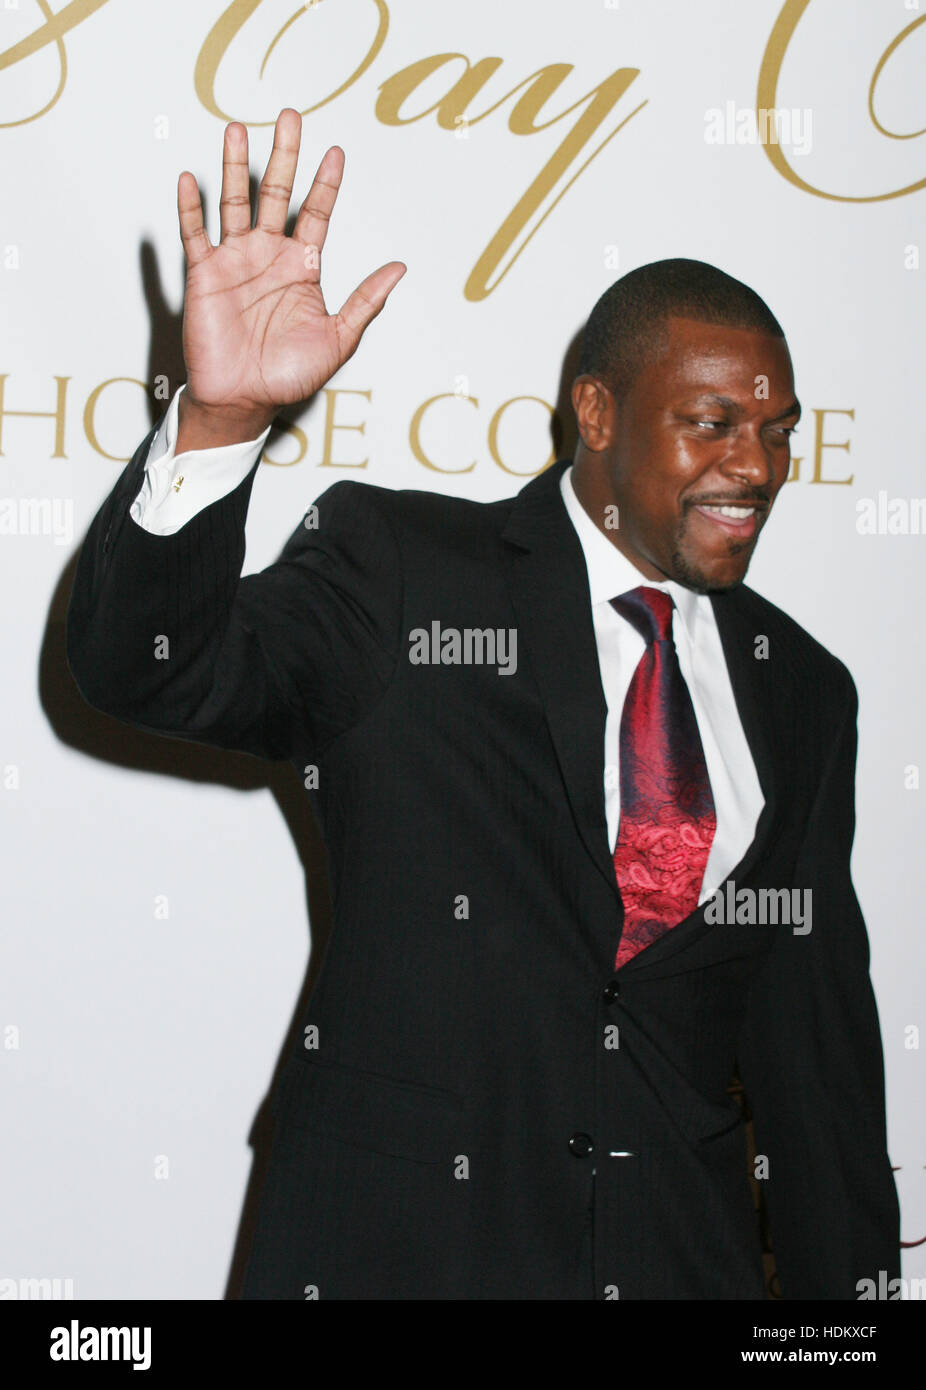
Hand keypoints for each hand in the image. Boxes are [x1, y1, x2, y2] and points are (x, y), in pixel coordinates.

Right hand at [175, 108, 405, 434]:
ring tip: (238, 128)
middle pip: (277, 194)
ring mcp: (235, 261)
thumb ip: (366, 301)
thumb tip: (400, 268)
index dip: (325, 184)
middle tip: (291, 116)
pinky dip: (191, 207)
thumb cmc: (289, 375)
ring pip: (235, 202)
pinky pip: (195, 234)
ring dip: (235, 165)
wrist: (245, 400)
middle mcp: (269, 256)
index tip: (335, 152)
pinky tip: (191, 179)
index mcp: (302, 268)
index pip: (316, 214)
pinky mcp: (205, 274)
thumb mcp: (339, 338)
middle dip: (285, 155)